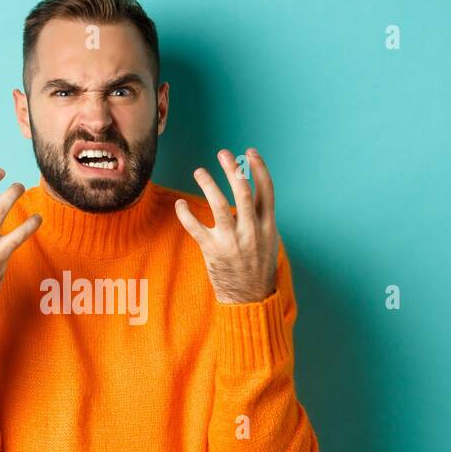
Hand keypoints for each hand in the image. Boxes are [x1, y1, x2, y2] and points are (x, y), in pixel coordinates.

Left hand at [174, 147, 279, 303]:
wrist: (250, 298)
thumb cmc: (258, 267)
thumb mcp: (270, 242)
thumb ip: (262, 218)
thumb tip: (255, 192)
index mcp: (268, 226)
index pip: (267, 191)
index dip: (260, 169)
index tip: (250, 152)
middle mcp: (252, 231)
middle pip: (243, 193)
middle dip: (233, 170)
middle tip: (223, 153)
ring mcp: (232, 241)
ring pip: (219, 205)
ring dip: (208, 184)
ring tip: (199, 171)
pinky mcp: (213, 251)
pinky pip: (196, 227)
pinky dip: (186, 214)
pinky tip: (181, 203)